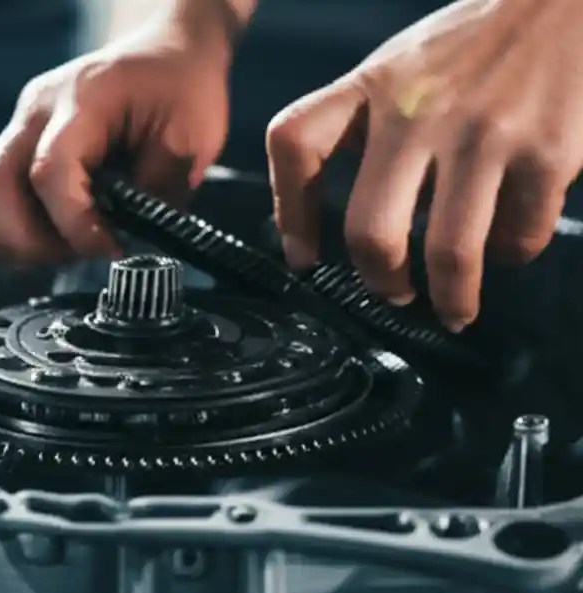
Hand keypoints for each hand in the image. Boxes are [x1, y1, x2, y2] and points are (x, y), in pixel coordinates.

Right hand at [0, 0, 251, 262]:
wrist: (168, 54)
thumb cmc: (182, 90)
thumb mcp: (190, 142)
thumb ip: (152, 194)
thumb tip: (122, 240)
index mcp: (83, 98)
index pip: (50, 171)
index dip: (74, 224)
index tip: (109, 247)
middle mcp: (38, 108)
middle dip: (31, 239)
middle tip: (82, 252)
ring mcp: (21, 124)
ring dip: (21, 236)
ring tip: (71, 244)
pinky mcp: (19, 142)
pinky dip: (21, 225)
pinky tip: (61, 229)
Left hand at [267, 0, 582, 331]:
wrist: (566, 0)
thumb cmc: (472, 46)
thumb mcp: (400, 67)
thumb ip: (363, 123)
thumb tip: (334, 212)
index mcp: (372, 85)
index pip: (297, 143)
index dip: (289, 210)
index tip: (302, 256)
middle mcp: (420, 111)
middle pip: (370, 230)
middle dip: (380, 280)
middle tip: (392, 293)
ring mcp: (485, 135)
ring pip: (449, 254)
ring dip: (450, 298)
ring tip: (452, 308)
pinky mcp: (548, 154)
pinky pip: (518, 239)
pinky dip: (510, 255)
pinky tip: (505, 247)